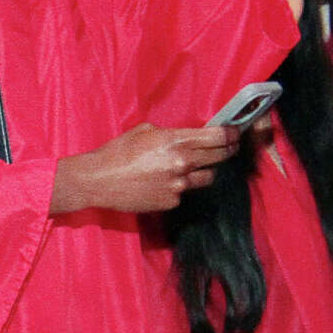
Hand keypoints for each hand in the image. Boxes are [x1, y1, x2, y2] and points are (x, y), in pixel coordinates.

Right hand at [50, 123, 238, 214]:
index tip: (234, 133)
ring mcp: (179, 184)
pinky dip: (179, 186)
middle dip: (226, 150)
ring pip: (207, 177)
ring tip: (191, 167)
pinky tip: (162, 182)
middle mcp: (182, 162)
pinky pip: (185, 191)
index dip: (231, 134)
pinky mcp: (173, 200)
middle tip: (226, 147)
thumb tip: (184, 137)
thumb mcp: (142, 132)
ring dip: (203, 170)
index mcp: (175, 141)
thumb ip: (169, 134)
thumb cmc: (116, 152)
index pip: (218, 136)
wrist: (98, 180)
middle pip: (220, 156)